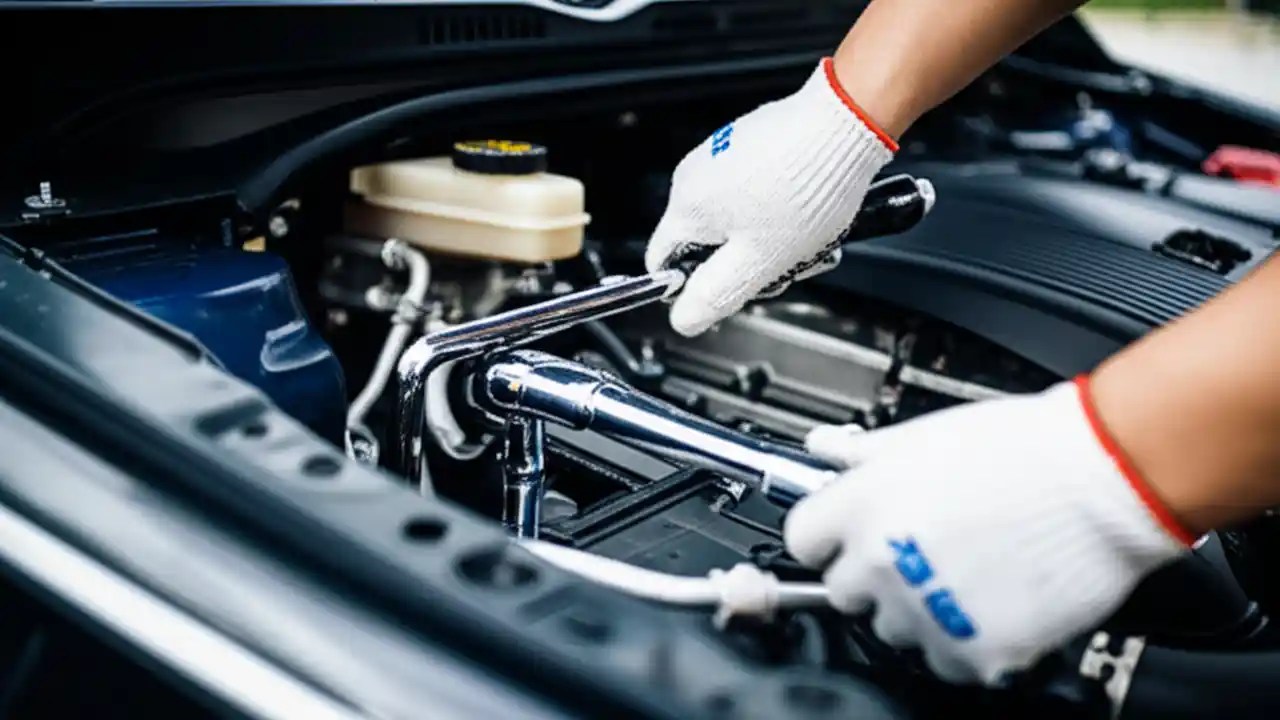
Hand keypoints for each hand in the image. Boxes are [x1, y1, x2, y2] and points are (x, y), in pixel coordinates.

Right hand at [645, 57, 897, 336]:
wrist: (846, 122)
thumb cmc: (804, 187)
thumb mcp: (758, 262)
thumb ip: (715, 294)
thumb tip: (683, 319)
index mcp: (686, 205)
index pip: (661, 263)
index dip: (690, 288)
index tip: (723, 292)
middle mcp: (696, 174)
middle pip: (706, 243)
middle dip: (744, 262)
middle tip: (782, 262)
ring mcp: (723, 154)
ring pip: (735, 220)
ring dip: (768, 238)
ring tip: (804, 234)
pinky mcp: (750, 144)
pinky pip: (755, 193)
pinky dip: (779, 208)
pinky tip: (806, 208)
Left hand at [783, 376, 1194, 684]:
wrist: (1101, 477)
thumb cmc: (1024, 449)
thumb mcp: (925, 435)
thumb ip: (866, 455)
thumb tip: (828, 450)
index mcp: (863, 503)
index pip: (802, 540)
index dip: (830, 539)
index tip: (848, 540)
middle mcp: (883, 559)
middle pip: (845, 590)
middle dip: (876, 576)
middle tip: (920, 555)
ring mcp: (924, 609)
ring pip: (893, 631)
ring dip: (921, 611)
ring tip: (967, 576)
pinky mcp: (974, 649)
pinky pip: (947, 664)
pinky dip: (968, 644)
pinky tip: (993, 605)